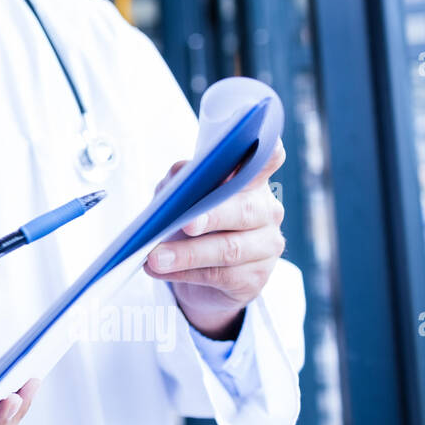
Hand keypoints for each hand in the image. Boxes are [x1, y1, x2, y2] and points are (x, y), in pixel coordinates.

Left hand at [143, 140, 287, 338]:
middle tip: (186, 224)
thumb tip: (182, 178)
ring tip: (156, 257)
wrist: (198, 272)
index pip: (268, 159)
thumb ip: (183, 180)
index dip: (264, 153)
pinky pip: (220, 276)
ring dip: (188, 254)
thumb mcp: (182, 195)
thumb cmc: (193, 221)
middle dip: (212, 216)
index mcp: (251, 182)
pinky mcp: (255, 278)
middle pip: (243, 210)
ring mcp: (265, 246)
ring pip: (229, 249)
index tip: (248, 146)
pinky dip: (185, 273)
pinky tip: (163, 270)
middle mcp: (266, 211)